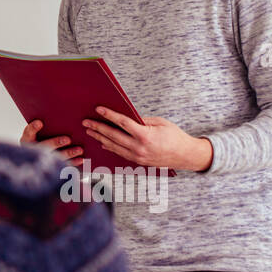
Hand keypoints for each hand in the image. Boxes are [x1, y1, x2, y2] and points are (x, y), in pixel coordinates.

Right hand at [19, 119, 85, 162]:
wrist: (37, 159)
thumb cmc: (40, 139)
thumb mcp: (37, 132)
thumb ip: (43, 126)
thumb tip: (54, 111)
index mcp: (27, 140)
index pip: (28, 133)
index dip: (33, 128)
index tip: (40, 122)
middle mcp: (33, 151)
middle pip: (44, 147)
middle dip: (56, 143)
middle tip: (67, 139)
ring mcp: (42, 161)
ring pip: (55, 158)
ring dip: (68, 153)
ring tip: (79, 150)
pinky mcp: (52, 168)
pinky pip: (63, 167)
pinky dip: (73, 163)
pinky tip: (81, 159)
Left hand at [81, 106, 212, 171]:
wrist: (185, 156)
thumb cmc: (175, 136)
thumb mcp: (160, 122)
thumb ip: (142, 120)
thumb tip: (126, 116)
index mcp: (145, 135)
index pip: (122, 123)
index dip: (109, 115)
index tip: (98, 109)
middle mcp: (139, 148)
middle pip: (113, 136)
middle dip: (98, 128)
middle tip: (86, 122)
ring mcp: (137, 157)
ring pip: (114, 146)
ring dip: (100, 138)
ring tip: (90, 131)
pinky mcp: (138, 162)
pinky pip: (120, 154)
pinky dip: (110, 147)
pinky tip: (102, 143)